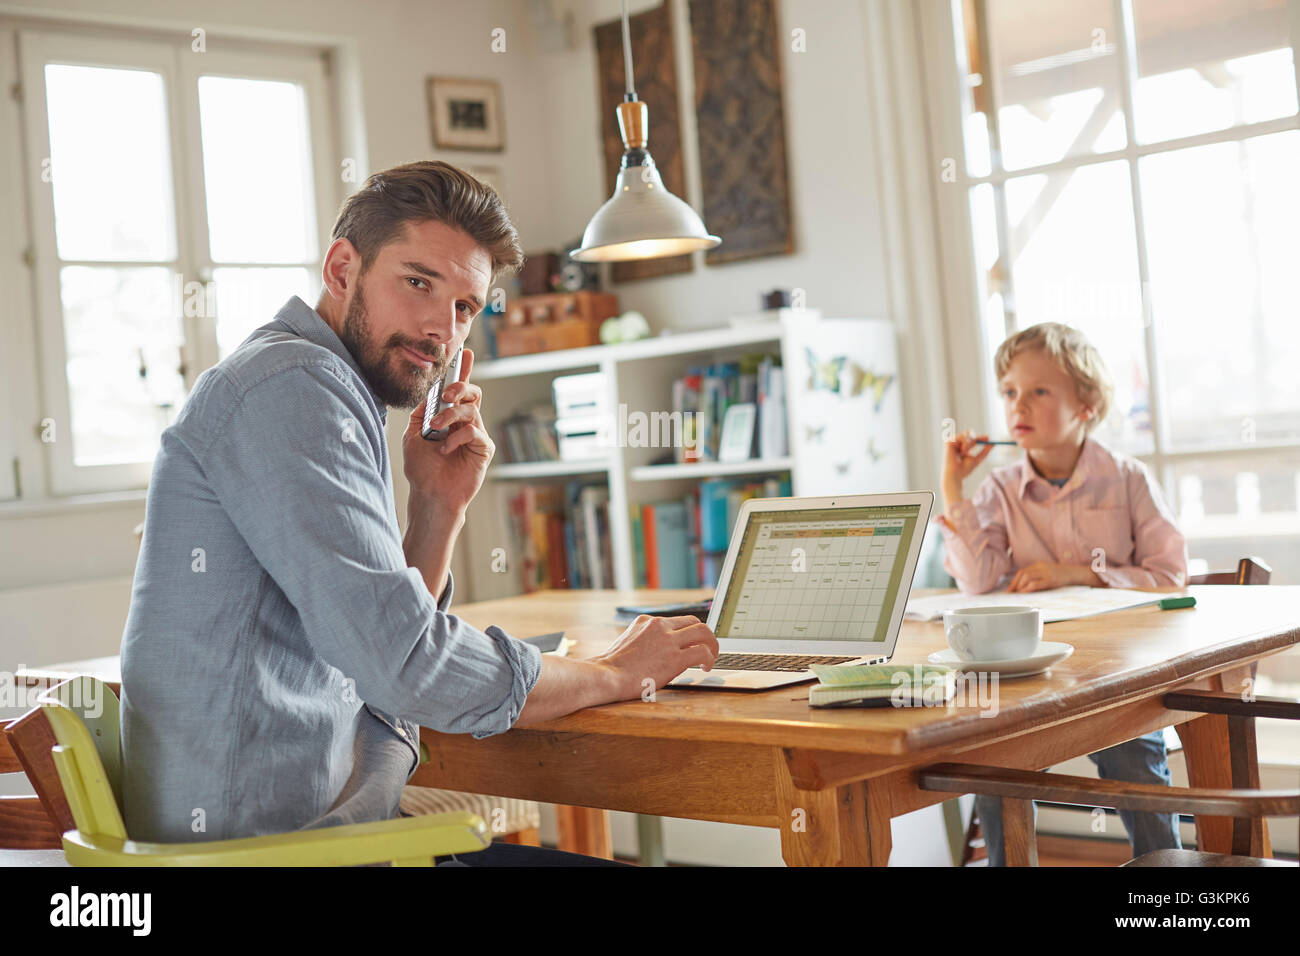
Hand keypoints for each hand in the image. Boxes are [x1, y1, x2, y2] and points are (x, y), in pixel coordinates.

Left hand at [402, 347, 493, 510]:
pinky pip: (474, 432)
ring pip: (471, 409)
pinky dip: (456, 438)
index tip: (465, 352)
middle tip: (446, 394)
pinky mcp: (484, 448)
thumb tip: (429, 393)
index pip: (457, 390)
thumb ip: (421, 412)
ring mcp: (476, 435)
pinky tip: (444, 450)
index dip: (463, 370)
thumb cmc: (421, 469)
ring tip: (435, 429)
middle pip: (472, 393)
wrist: (430, 494)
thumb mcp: (412, 435)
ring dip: (450, 415)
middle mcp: (465, 423)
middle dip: (460, 386)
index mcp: (449, 417)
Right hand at [592, 614, 719, 698]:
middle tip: (708, 649)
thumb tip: (657, 651)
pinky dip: (709, 658)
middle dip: (705, 636)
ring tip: (711, 658)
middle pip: (694, 622)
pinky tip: (706, 667)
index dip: (688, 632)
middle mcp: (659, 626)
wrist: (606, 676)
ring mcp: (668, 640)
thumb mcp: (627, 643)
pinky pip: (702, 652)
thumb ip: (644, 641)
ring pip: (703, 633)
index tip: (692, 643)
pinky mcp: (675, 658)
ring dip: (712, 645)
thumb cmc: (612, 668)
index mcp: (646, 622)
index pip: (676, 621)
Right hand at [942, 429, 993, 505]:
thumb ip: (984, 451)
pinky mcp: (949, 442)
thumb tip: (993, 444)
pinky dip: (965, 442)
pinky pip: (961, 436)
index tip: (988, 438)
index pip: (972, 440)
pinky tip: (962, 451)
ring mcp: (953, 443)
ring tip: (966, 452)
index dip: (980, 438)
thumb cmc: (964, 470)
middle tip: (985, 439)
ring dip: (970, 443)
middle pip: (968, 433)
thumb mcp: (977, 459)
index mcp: (963, 449)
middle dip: (976, 437)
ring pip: (966, 435)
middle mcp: (957, 445)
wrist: (955, 474)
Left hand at [1007, 562, 1099, 591]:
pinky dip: (1027, 588)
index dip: (1014, 581)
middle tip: (1012, 593)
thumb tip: (1025, 588)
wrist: (1077, 574)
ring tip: (1018, 594)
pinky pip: (1035, 583)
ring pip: (1027, 577)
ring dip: (1020, 586)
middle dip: (1015, 584)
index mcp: (1039, 565)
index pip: (1022, 571)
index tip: (1010, 589)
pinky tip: (1024, 593)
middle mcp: (1041, 567)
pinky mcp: (1051, 580)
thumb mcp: (1048, 573)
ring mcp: (1046, 573)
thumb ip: (1038, 577)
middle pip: (1023, 573)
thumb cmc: (1062, 576)